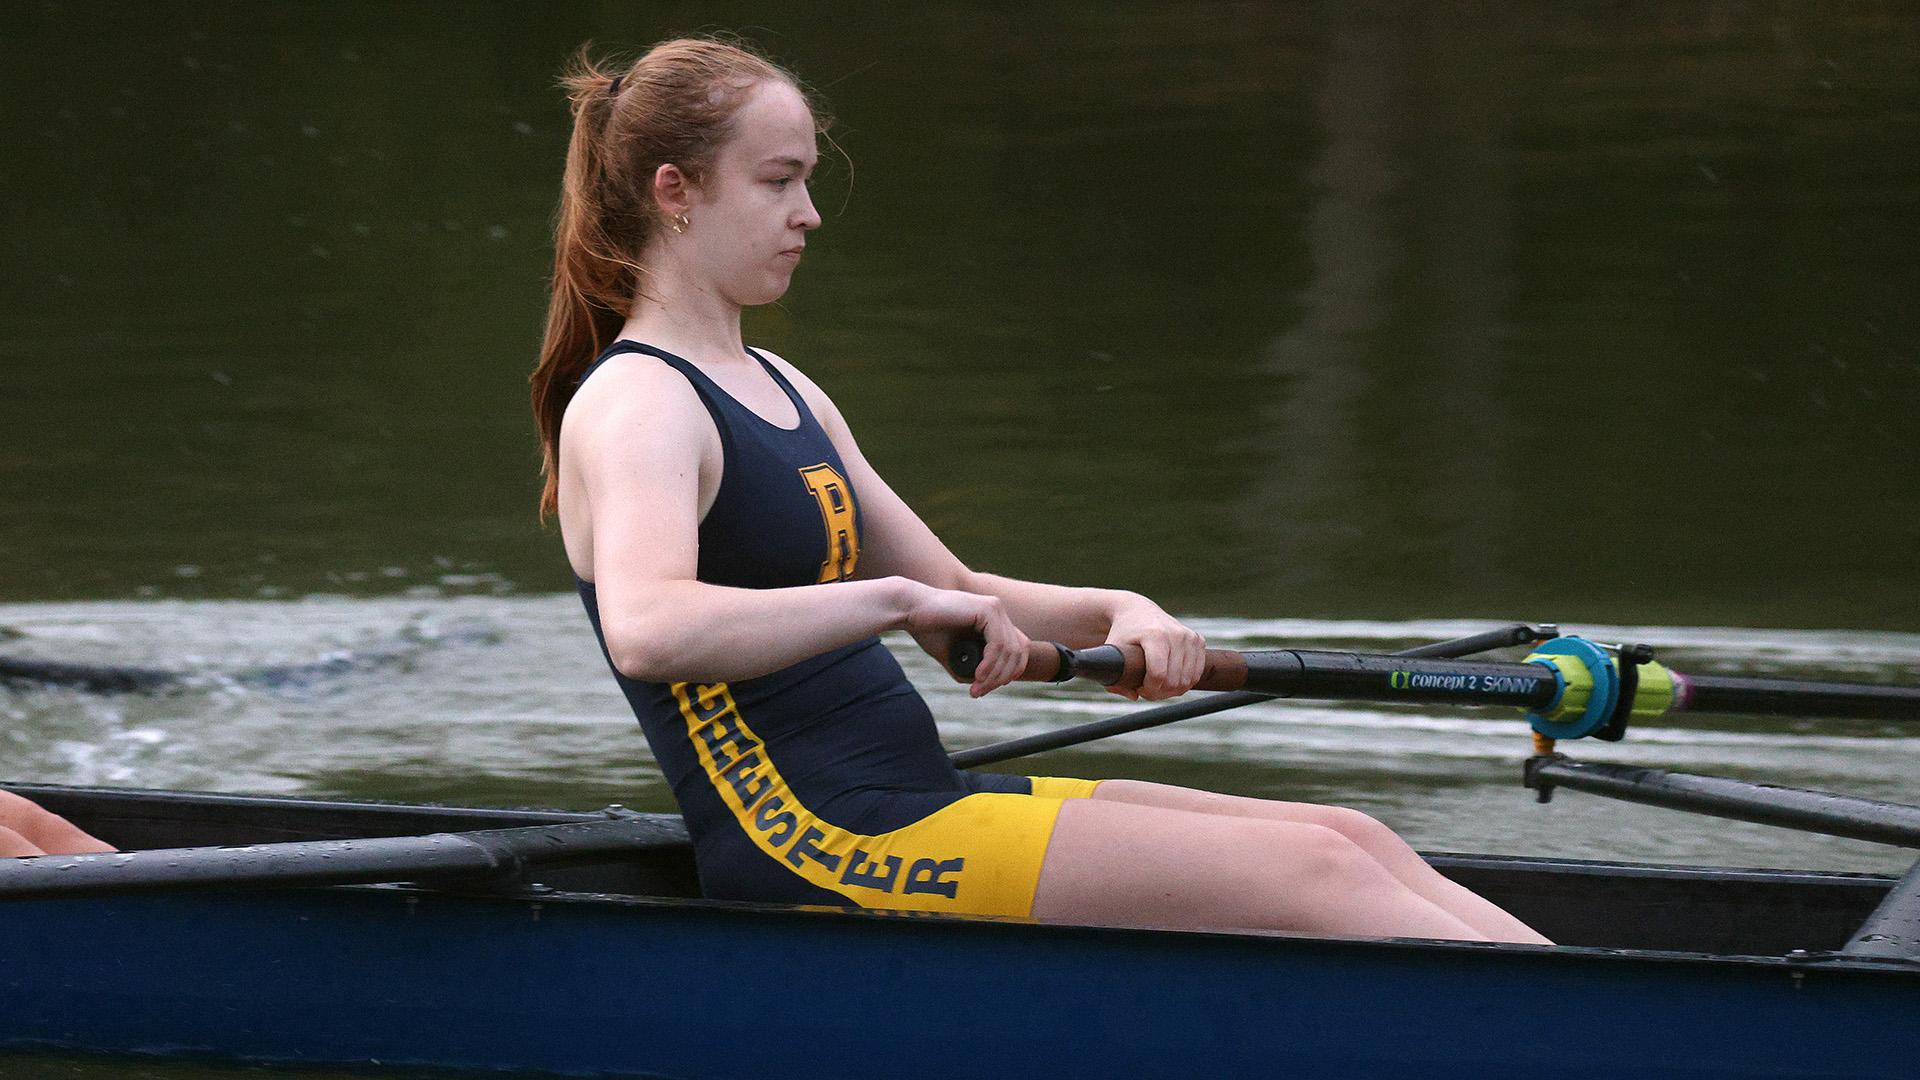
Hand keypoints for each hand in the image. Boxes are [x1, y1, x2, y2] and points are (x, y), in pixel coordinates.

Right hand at [902, 583, 1031, 697]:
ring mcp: (994, 608)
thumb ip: (971, 667)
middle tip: (979, 691)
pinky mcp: (987, 609)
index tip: (989, 686)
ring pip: (1010, 650)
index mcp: (993, 618)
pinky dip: (990, 664)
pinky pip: (998, 645)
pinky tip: (978, 676)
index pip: (1018, 647)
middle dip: (1001, 677)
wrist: (909, 610)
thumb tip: (986, 685)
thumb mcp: (954, 654)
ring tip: (976, 688)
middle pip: (1018, 651)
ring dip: (994, 675)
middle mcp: (997, 610)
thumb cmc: (928, 629)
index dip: (1010, 671)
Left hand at [1103, 594, 1205, 700]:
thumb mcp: (1112, 652)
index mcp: (1155, 635)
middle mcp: (1176, 634)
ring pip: (1187, 681)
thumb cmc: (1123, 633)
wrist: (1138, 611)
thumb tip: (1133, 696)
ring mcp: (1190, 637)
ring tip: (1157, 685)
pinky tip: (1170, 679)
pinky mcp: (1198, 640)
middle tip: (1147, 689)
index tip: (1139, 689)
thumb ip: (1115, 678)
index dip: (1149, 690)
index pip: (1158, 675)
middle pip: (1173, 681)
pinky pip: (1196, 674)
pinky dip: (1184, 682)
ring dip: (1172, 690)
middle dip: (1159, 693)